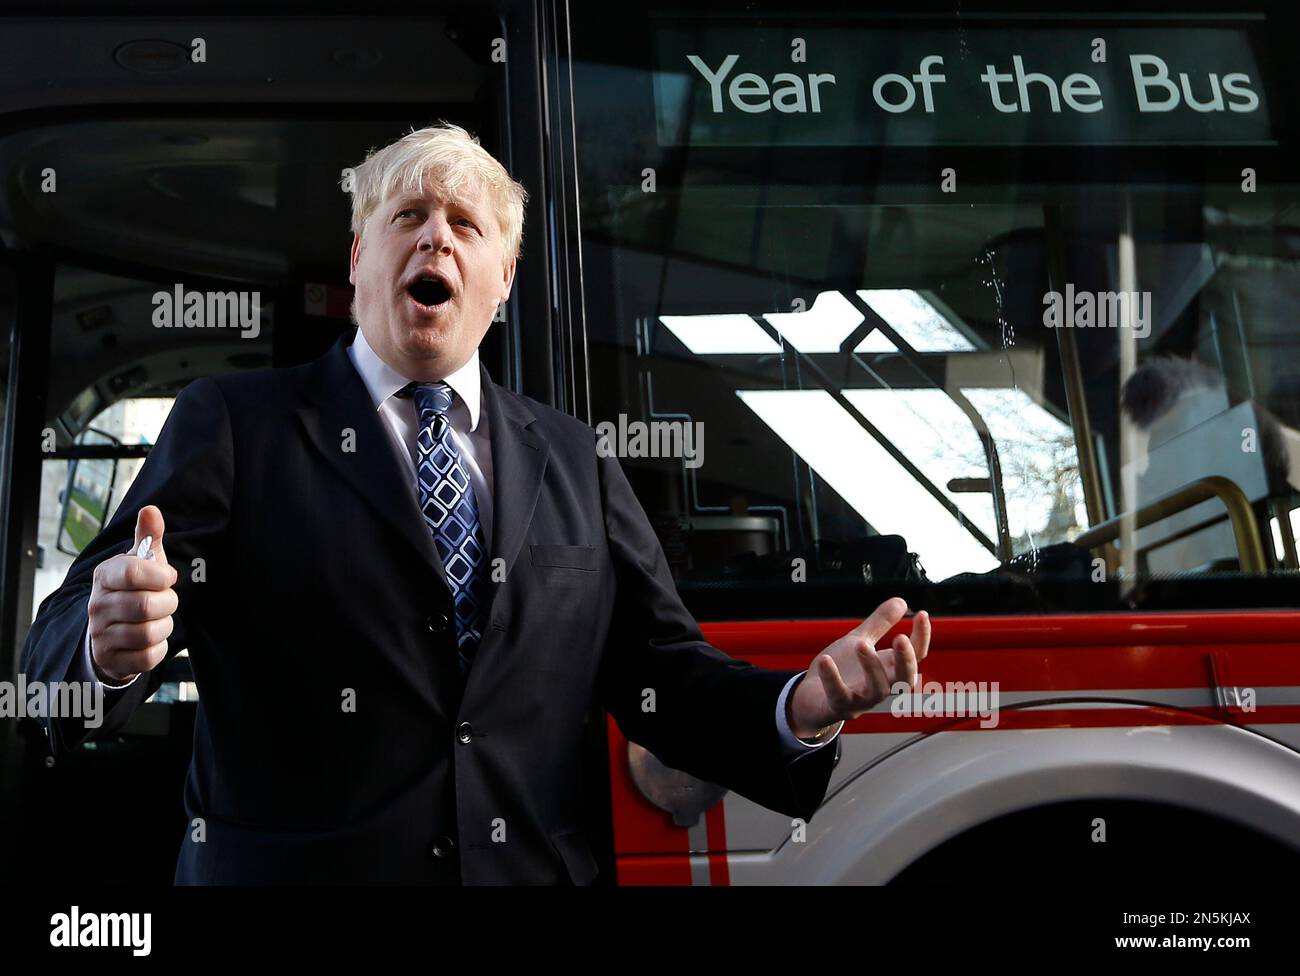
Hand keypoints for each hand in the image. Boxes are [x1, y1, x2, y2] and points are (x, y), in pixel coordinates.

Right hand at [87, 505, 178, 683]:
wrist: (111, 631)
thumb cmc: (133, 590)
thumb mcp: (140, 562)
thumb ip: (148, 537)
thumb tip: (151, 510)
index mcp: (105, 576)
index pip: (133, 572)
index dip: (160, 575)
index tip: (167, 577)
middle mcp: (97, 606)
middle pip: (146, 605)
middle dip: (168, 603)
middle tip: (166, 601)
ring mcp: (101, 635)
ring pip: (149, 633)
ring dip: (165, 626)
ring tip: (159, 620)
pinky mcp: (112, 660)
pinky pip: (148, 657)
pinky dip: (159, 648)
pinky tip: (152, 639)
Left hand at [788, 597, 930, 737]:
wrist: (813, 697)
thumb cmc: (842, 670)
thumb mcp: (860, 641)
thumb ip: (880, 624)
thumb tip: (901, 601)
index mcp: (889, 669)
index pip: (915, 656)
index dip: (922, 637)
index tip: (922, 614)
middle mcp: (881, 687)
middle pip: (905, 680)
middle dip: (906, 660)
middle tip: (901, 638)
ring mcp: (861, 700)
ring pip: (877, 690)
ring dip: (871, 667)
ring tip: (861, 644)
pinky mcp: (838, 706)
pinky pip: (839, 696)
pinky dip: (832, 678)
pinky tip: (826, 659)